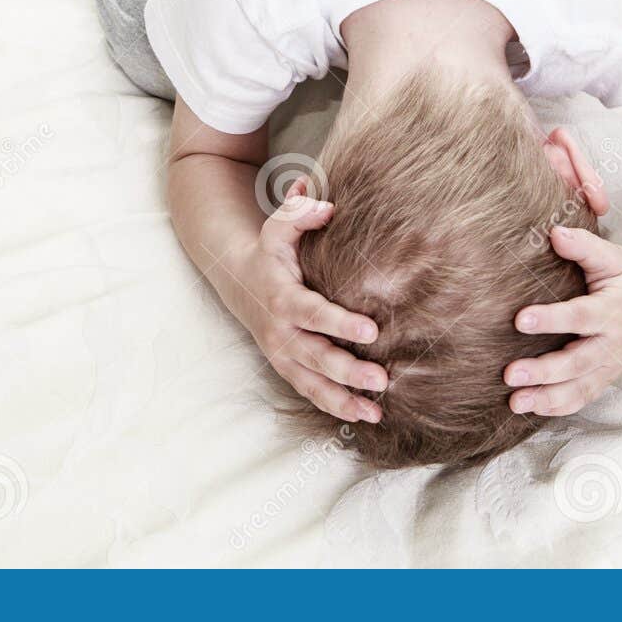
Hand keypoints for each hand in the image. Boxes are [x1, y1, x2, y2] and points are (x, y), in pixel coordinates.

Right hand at [230, 180, 388, 423]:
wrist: (239, 281)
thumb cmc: (270, 252)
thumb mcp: (278, 227)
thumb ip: (300, 213)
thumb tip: (328, 206)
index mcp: (281, 297)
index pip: (312, 313)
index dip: (340, 323)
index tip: (371, 331)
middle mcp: (280, 332)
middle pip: (315, 356)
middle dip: (348, 371)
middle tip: (382, 377)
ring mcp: (283, 354)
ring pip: (312, 384)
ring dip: (343, 400)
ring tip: (375, 412)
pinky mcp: (288, 368)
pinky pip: (310, 392)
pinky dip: (334, 406)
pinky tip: (364, 415)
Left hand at [504, 225, 621, 416]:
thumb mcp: (611, 255)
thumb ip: (583, 245)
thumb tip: (554, 233)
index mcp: (613, 310)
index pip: (580, 316)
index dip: (551, 319)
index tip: (519, 319)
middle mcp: (613, 342)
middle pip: (577, 362)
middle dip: (543, 371)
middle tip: (509, 374)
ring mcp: (611, 364)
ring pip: (579, 387)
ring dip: (547, 398)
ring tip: (515, 402)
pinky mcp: (607, 376)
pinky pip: (584, 397)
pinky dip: (559, 406)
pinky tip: (532, 407)